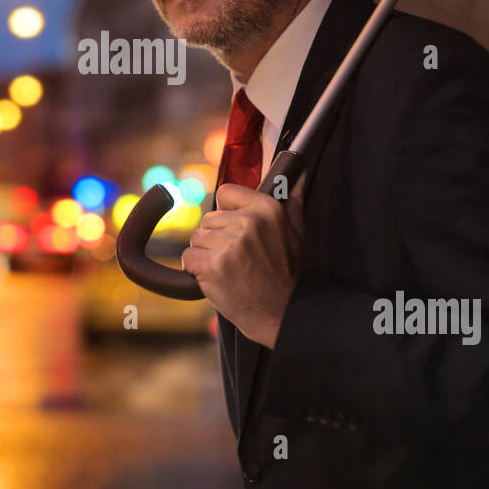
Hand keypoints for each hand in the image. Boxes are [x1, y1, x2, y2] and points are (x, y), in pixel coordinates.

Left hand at [182, 182, 303, 348]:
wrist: (281, 316)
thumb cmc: (287, 276)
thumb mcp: (296, 234)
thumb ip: (291, 202)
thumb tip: (299, 172)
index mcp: (267, 209)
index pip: (225, 193)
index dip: (227, 214)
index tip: (238, 231)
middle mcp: (247, 222)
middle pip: (208, 220)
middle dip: (217, 239)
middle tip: (241, 260)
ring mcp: (229, 244)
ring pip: (197, 239)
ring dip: (207, 256)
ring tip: (232, 271)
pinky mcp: (212, 266)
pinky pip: (188, 258)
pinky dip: (197, 271)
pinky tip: (220, 280)